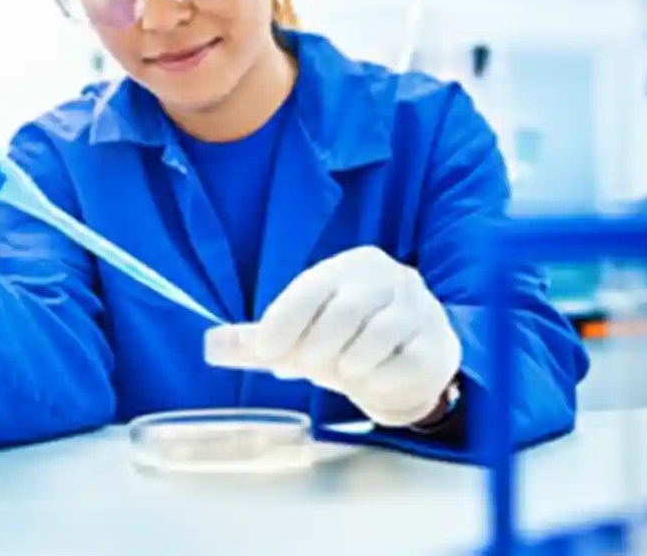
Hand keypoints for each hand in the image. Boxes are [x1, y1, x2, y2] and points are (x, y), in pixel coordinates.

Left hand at [205, 246, 461, 426]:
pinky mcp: (438, 344)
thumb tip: (209, 347)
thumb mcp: (301, 335)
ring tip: (341, 371)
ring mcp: (420, 309)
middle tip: (307, 368)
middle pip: (346, 311)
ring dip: (348, 366)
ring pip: (376, 339)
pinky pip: (405, 365)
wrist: (411, 358)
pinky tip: (371, 380)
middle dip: (316, 349)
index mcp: (351, 265)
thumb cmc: (347, 339)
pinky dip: (379, 382)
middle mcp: (390, 278)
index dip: (283, 321)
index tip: (266, 352)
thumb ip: (258, 341)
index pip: (312, 287)